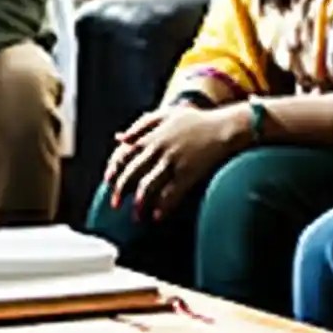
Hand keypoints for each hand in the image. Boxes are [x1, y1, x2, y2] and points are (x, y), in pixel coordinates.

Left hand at [104, 105, 247, 219]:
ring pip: (148, 186)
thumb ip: (141, 125)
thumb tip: (120, 138)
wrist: (225, 128)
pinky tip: (158, 217)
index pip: (124, 154)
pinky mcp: (187, 174)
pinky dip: (162, 207)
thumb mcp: (167, 115)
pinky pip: (170, 194)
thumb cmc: (197, 121)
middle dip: (120, 191)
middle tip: (114, 204)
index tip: (108, 182)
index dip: (114, 169)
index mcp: (151, 136)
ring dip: (139, 204)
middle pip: (132, 173)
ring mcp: (172, 162)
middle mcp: (158, 149)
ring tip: (136, 216)